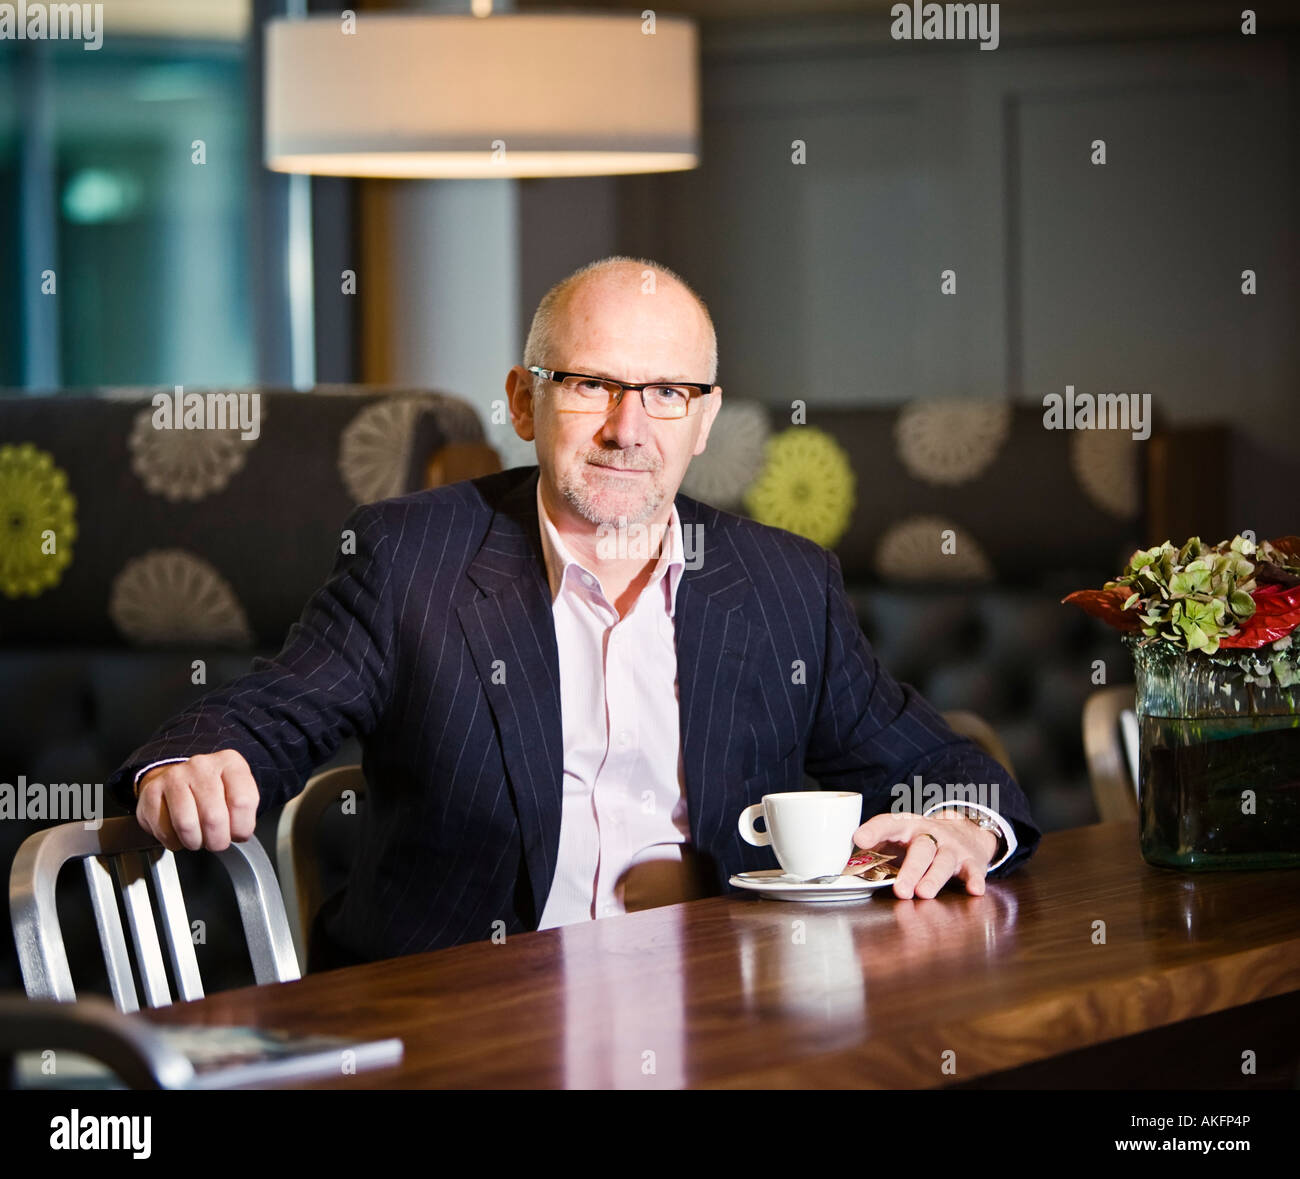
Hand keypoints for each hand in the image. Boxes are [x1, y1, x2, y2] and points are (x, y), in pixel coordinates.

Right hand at [134, 750, 258, 852]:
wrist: (179, 779)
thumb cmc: (213, 791)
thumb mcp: (237, 791)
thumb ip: (244, 810)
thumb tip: (239, 833)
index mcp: (229, 763)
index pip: (242, 802)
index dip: (242, 828)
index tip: (238, 834)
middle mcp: (202, 765)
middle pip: (214, 817)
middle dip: (217, 841)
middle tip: (217, 842)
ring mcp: (175, 776)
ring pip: (187, 825)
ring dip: (194, 842)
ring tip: (198, 839)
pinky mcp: (152, 791)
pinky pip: (164, 830)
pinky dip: (174, 841)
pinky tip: (180, 834)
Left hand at [851, 810, 997, 899]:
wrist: (966, 832)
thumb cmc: (921, 841)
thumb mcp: (899, 838)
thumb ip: (875, 848)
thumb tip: (843, 864)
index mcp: (907, 826)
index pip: (889, 823)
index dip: (874, 830)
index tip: (859, 839)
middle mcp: (930, 834)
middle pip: (920, 849)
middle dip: (910, 869)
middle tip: (899, 890)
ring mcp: (952, 848)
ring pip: (943, 862)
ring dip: (933, 878)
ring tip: (923, 894)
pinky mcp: (971, 862)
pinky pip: (973, 871)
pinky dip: (975, 880)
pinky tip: (974, 890)